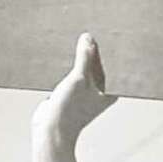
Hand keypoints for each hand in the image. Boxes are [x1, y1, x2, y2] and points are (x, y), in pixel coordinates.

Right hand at [32, 33, 116, 149]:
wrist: (50, 128)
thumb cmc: (70, 109)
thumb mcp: (79, 77)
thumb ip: (84, 57)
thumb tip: (88, 38)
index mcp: (109, 92)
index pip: (112, 66)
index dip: (107, 51)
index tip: (106, 33)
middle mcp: (99, 93)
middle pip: (97, 67)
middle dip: (92, 53)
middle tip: (90, 33)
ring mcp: (85, 94)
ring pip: (84, 70)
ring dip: (80, 59)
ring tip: (80, 41)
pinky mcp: (71, 94)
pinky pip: (73, 75)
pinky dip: (71, 66)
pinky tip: (67, 56)